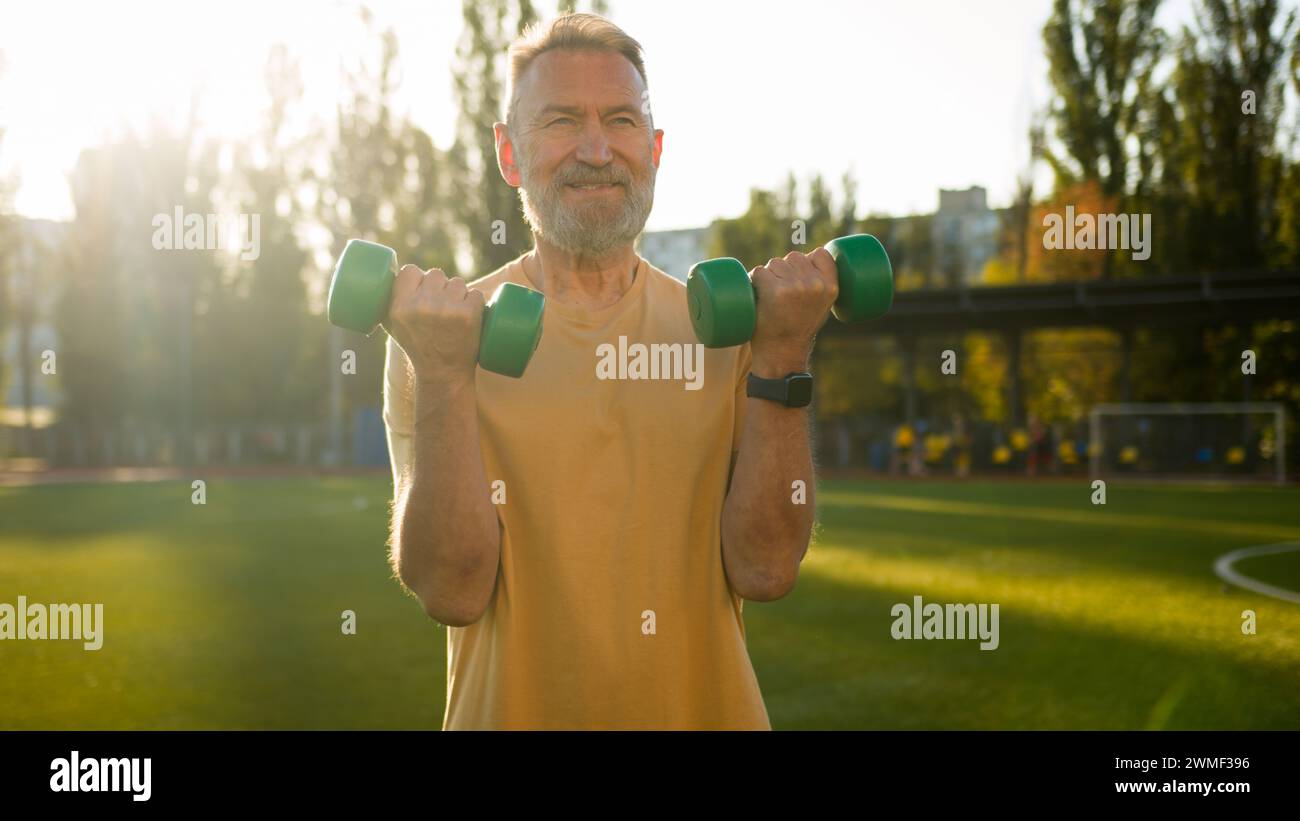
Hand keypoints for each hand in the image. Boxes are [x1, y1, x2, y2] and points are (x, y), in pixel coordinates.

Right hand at [382, 265, 485, 383]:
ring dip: (458, 294)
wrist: (444, 374)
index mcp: (400, 307)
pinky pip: (475, 294)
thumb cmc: (417, 348)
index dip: (419, 278)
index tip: (423, 288)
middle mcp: (422, 305)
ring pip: (458, 282)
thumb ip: (388, 302)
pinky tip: (469, 316)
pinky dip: (475, 303)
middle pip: (436, 274)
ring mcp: (447, 309)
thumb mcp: (393, 327)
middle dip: (440, 287)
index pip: (410, 271)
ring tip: (454, 313)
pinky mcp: (469, 314)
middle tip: (442, 305)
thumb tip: (388, 276)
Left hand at [749, 248, 837, 375]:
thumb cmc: (799, 328)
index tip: (800, 275)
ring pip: (775, 263)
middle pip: (794, 257)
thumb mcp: (822, 306)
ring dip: (769, 275)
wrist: (782, 352)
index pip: (820, 254)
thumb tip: (809, 257)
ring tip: (771, 297)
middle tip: (782, 293)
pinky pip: (759, 272)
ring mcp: (794, 287)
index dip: (807, 261)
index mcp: (831, 287)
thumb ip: (820, 284)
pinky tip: (757, 294)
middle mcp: (815, 285)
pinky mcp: (774, 291)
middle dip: (785, 269)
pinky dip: (753, 280)